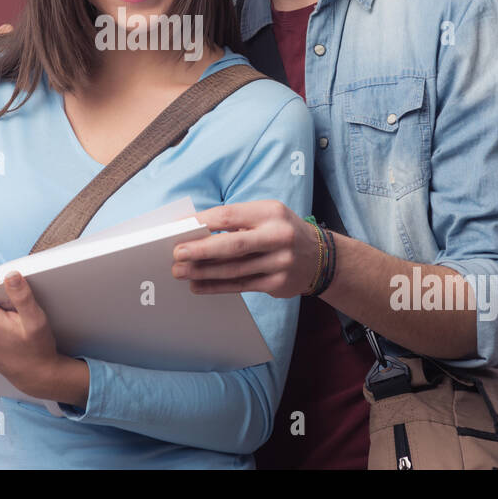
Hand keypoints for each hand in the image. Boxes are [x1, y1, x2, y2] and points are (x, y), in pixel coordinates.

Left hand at [171, 200, 322, 297]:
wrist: (320, 258)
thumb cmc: (282, 231)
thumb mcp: (266, 216)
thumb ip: (236, 222)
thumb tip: (195, 231)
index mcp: (270, 212)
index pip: (229, 215)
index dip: (201, 222)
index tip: (178, 228)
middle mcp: (278, 236)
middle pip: (232, 244)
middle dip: (200, 250)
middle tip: (176, 254)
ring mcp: (280, 262)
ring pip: (234, 269)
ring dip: (203, 271)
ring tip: (180, 271)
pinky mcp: (278, 283)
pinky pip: (241, 286)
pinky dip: (216, 286)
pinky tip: (198, 285)